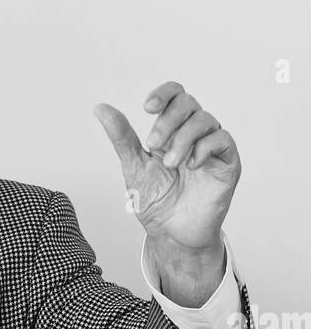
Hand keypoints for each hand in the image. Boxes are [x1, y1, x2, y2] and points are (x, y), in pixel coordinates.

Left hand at [93, 81, 239, 251]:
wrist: (172, 234)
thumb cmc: (156, 201)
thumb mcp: (134, 166)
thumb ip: (121, 138)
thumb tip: (100, 108)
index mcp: (173, 130)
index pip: (174, 96)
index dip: (163, 95)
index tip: (147, 108)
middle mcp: (194, 134)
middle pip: (189, 103)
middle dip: (168, 121)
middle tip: (153, 145)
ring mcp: (212, 147)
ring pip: (205, 120)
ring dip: (183, 139)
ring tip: (170, 164)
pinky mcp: (228, 163)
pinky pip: (223, 140)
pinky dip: (204, 148)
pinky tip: (190, 166)